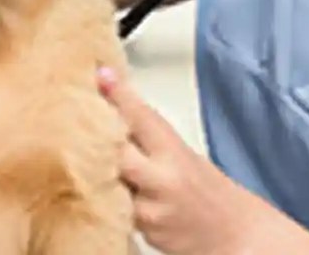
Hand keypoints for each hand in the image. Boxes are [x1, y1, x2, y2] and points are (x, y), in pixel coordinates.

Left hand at [98, 66, 259, 254]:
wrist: (233, 231)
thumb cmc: (203, 187)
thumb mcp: (179, 151)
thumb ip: (145, 132)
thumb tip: (109, 94)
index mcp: (174, 150)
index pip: (142, 116)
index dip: (118, 95)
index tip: (100, 75)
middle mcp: (163, 178)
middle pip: (116, 153)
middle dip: (95, 142)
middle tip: (76, 128)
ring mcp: (153, 209)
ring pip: (109, 185)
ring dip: (97, 176)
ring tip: (88, 166)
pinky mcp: (145, 233)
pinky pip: (114, 212)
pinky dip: (108, 202)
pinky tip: (106, 196)